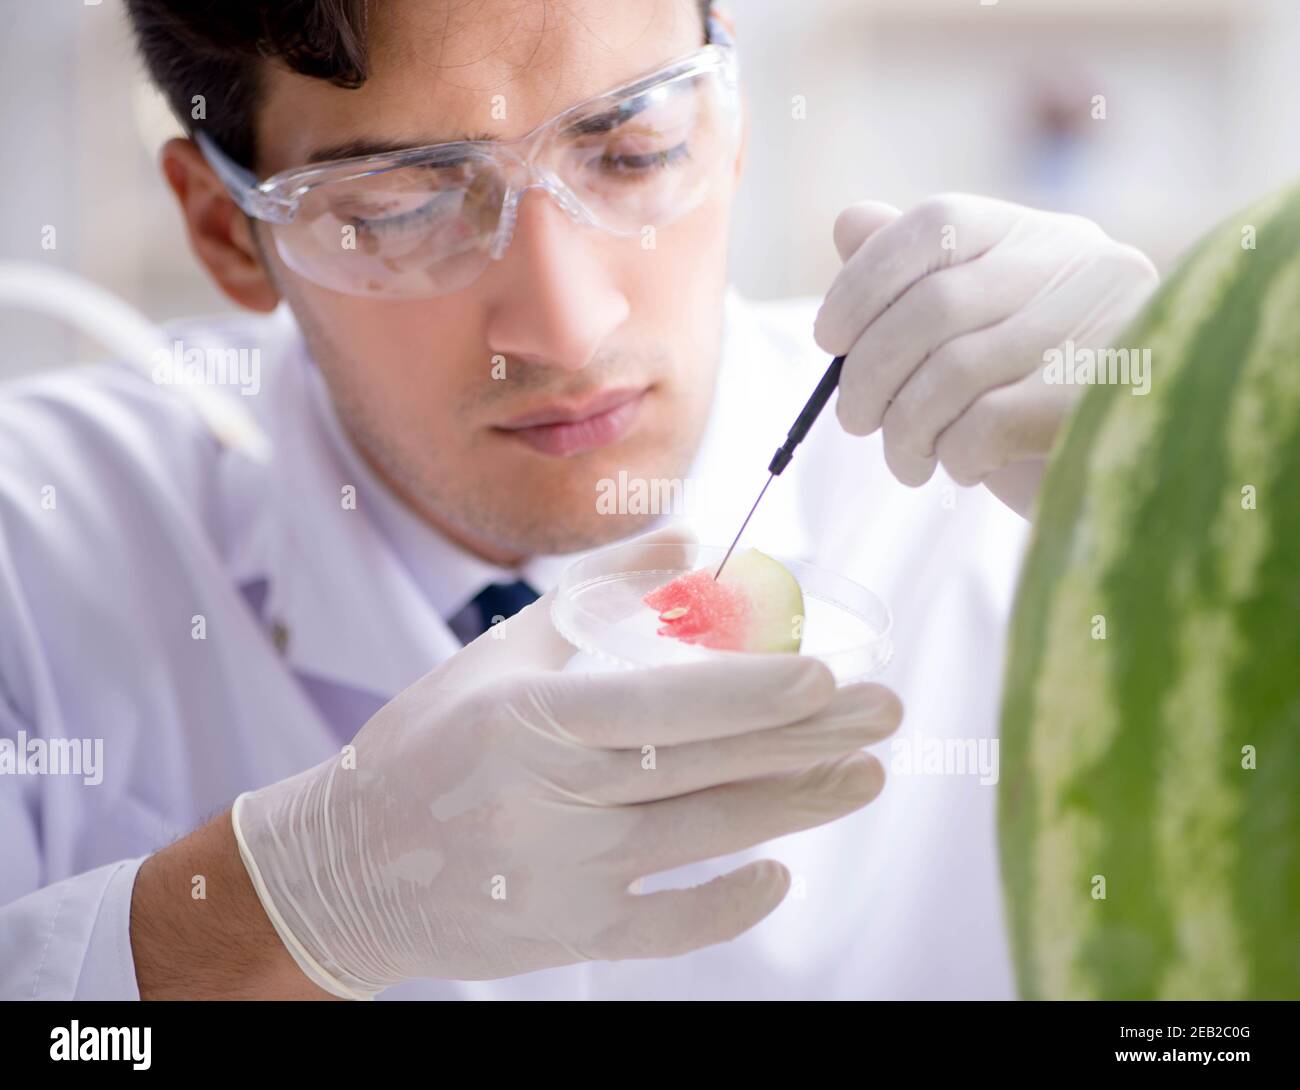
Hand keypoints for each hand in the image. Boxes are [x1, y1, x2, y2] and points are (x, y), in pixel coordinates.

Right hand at [231, 528, 902, 997]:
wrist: (347, 867)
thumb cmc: (430, 743)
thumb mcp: (501, 654)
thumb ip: (599, 590)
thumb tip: (693, 539)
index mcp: (527, 720)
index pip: (659, 706)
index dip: (749, 695)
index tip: (828, 677)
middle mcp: (545, 801)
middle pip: (703, 768)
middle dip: (808, 740)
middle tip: (886, 712)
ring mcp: (559, 877)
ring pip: (703, 837)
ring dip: (794, 807)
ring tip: (864, 775)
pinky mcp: (565, 934)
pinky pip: (669, 924)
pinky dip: (729, 900)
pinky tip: (779, 872)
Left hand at [814, 194, 1158, 516]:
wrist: (1123, 477)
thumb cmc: (1034, 400)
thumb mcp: (972, 334)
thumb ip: (915, 276)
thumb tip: (850, 220)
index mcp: (1039, 236)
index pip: (934, 224)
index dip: (863, 282)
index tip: (830, 339)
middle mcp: (1080, 265)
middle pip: (933, 309)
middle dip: (870, 375)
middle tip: (856, 420)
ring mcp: (1101, 328)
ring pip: (953, 373)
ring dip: (905, 429)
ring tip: (906, 458)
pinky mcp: (1102, 399)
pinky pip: (986, 425)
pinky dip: (953, 455)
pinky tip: (961, 468)